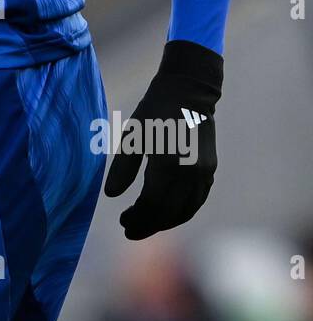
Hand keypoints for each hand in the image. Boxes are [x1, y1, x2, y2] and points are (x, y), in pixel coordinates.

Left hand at [104, 40, 221, 239]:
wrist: (190, 91)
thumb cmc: (155, 110)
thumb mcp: (133, 135)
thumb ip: (122, 167)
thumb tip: (111, 195)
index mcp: (167, 163)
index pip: (152, 205)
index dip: (137, 218)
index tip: (122, 222)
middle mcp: (189, 172)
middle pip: (168, 212)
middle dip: (148, 225)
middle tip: (129, 229)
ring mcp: (203, 173)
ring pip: (185, 210)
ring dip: (165, 222)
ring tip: (146, 224)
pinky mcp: (210, 170)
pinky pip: (197, 201)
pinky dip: (182, 212)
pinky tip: (167, 214)